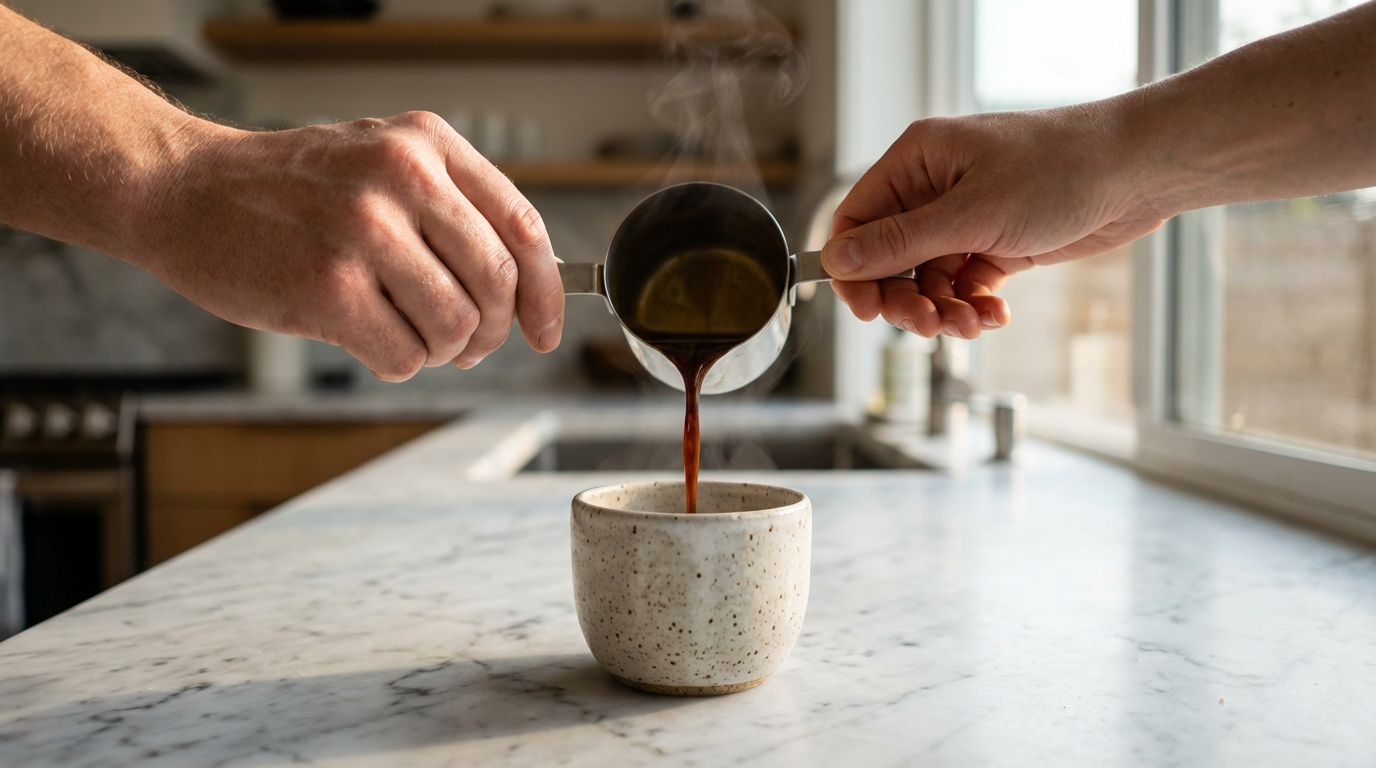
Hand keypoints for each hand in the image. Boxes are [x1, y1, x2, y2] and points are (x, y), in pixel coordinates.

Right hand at [133, 112, 562, 380]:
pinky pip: (403, 356)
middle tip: (466, 344)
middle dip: (490, 331)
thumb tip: (524, 289)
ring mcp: (364, 232)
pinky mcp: (327, 288)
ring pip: (454, 326)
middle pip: (496, 283)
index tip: (546, 330)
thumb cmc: (288, 189)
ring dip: (439, 350)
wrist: (182, 191)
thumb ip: (451, 208)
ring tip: (405, 334)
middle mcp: (403, 177)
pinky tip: (368, 338)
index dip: (546, 292)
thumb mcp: (381, 162)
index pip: (523, 228)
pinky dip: (397, 363)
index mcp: (427, 144)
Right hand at [822, 107, 1164, 338]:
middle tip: (927, 325)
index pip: (857, 221)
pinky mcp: (996, 242)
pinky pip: (964, 285)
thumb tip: (838, 260)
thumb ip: (900, 242)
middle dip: (904, 299)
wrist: (1138, 171)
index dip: (853, 270)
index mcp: (917, 161)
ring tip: (971, 324)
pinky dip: (973, 305)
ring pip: (927, 280)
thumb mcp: (971, 212)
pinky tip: (994, 313)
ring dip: (943, 309)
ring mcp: (966, 217)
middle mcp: (934, 188)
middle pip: (889, 259)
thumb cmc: (1061, 169)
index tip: (866, 310)